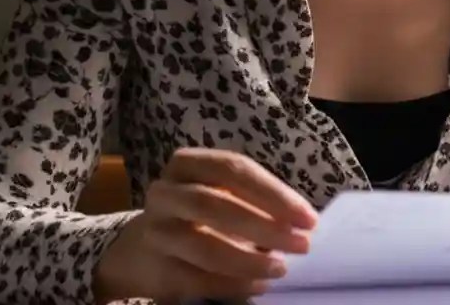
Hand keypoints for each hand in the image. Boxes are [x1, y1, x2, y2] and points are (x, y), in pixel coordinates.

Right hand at [93, 148, 317, 303]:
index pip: (232, 168)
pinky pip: (196, 278)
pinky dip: (232, 283)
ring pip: (203, 245)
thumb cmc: (198, 216)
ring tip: (280, 269)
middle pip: (214, 203)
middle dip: (264, 225)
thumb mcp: (221, 194)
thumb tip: (303, 223)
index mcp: (186, 164)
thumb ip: (256, 201)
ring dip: (248, 259)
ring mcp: (156, 231)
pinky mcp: (156, 269)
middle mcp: (165, 193)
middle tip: (301, 244)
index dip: (273, 192)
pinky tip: (258, 285)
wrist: (142, 250)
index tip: (308, 217)